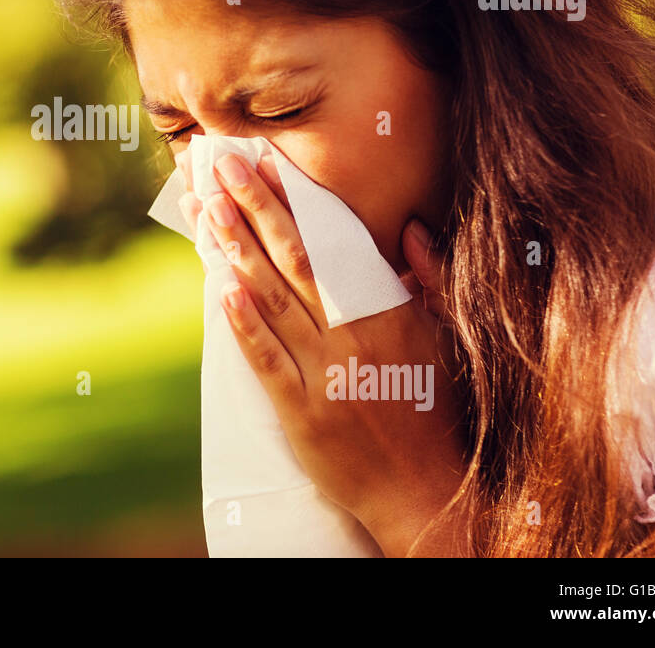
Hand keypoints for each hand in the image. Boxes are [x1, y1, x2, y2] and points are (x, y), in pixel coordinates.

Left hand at [181, 149, 469, 556]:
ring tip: (208, 206)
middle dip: (255, 206)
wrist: (425, 490)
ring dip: (237, 249)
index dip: (296, 201)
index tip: (266, 163)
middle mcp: (356, 336)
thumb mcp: (446, 338)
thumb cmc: (436, 409)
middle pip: (296, 258)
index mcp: (390, 312)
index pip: (335, 242)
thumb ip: (431, 280)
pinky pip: (268, 361)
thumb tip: (411, 230)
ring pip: (273, 300)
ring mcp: (327, 375)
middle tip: (222, 165)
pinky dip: (245, 324)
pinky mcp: (303, 413)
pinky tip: (221, 287)